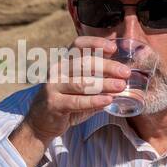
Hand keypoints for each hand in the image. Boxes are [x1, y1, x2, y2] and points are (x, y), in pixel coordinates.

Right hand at [10, 36, 129, 166]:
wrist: (40, 122)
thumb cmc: (65, 102)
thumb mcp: (80, 88)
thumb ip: (97, 81)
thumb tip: (123, 77)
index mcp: (64, 63)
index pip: (77, 45)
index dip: (95, 43)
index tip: (112, 47)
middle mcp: (57, 71)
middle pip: (84, 63)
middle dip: (107, 66)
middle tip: (125, 72)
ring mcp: (53, 86)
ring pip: (82, 82)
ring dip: (104, 84)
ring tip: (121, 86)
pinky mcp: (54, 103)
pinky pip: (77, 101)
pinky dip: (94, 100)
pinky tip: (108, 100)